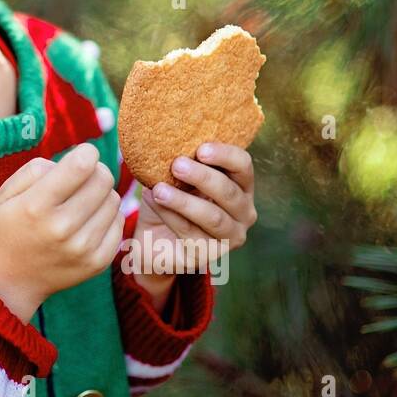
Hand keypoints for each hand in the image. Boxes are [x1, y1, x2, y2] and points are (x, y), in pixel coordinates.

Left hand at [124, 143, 256, 277]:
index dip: (225, 156)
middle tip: (176, 165)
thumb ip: (183, 161)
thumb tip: (169, 141)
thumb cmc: (172, 198)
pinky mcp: (210, 255)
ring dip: (184, 201)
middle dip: (203, 177)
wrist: (154, 238)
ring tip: (158, 189)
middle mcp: (244, 212)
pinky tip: (151, 200)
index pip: (243, 166)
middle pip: (229, 192)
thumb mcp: (178, 177)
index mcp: (241, 186)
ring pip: (213, 217)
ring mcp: (231, 237)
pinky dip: (170, 216)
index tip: (200, 149)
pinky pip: (191, 234)